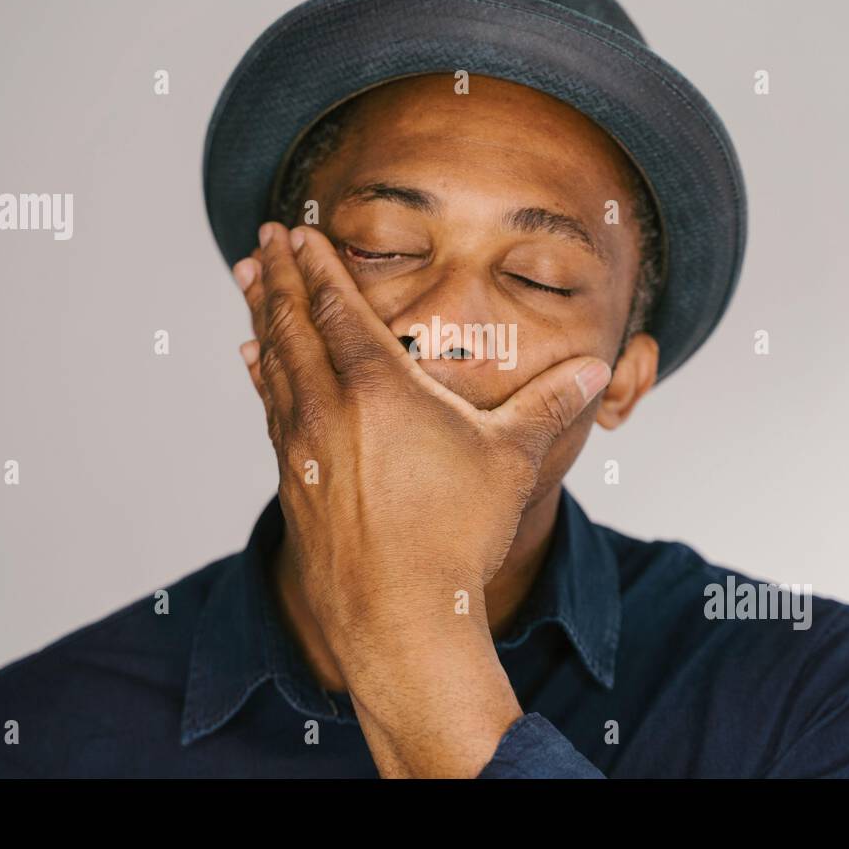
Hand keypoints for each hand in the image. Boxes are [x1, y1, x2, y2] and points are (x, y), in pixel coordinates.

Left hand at [232, 220, 610, 775]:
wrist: (399, 618)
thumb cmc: (457, 535)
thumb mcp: (512, 459)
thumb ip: (551, 405)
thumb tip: (598, 369)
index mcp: (378, 387)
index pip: (337, 307)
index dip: (317, 264)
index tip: (298, 230)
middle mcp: (328, 407)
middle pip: (292, 324)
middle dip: (278, 275)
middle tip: (262, 236)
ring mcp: (302, 447)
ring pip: (274, 363)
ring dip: (262, 315)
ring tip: (250, 281)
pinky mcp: (293, 482)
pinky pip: (269, 409)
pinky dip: (260, 375)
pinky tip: (253, 363)